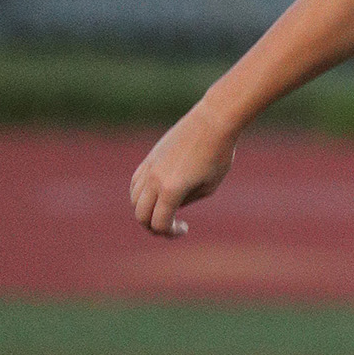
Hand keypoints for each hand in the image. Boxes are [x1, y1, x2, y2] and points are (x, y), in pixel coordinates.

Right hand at [129, 106, 238, 236]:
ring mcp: (149, 167)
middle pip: (141, 215)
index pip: (159, 223)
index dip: (170, 233)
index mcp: (172, 190)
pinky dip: (141, 195)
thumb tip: (170, 207)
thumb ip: (186, 201)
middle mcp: (154, 180)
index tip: (184, 229)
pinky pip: (135, 183)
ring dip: (146, 210)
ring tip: (165, 210)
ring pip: (134, 199)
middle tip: (170, 226)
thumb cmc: (218, 154)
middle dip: (154, 226)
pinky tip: (157, 194)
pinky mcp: (149, 158)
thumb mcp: (209, 186)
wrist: (213, 121)